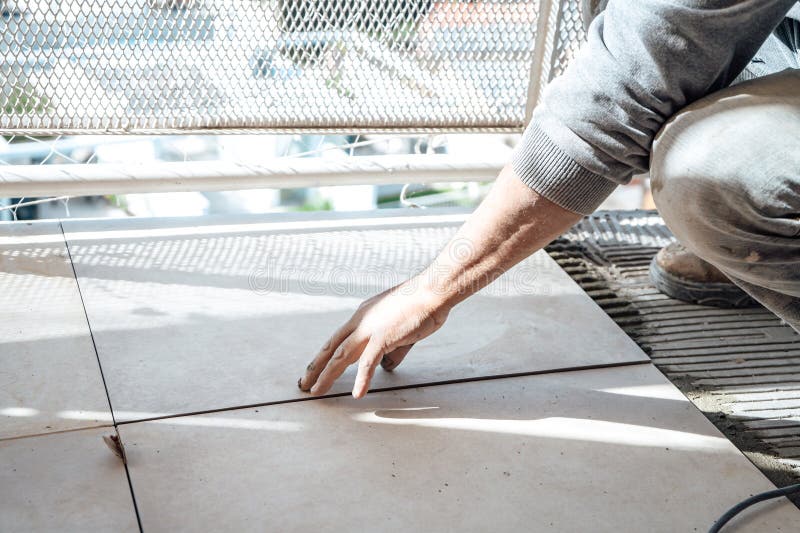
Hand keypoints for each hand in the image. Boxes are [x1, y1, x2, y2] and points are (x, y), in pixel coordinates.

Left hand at [298, 277, 450, 398]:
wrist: (434, 291)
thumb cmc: (422, 306)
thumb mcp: (402, 328)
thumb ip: (393, 349)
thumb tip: (387, 366)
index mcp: (364, 315)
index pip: (337, 339)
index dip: (323, 355)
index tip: (314, 368)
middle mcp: (361, 321)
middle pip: (331, 348)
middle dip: (315, 367)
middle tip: (303, 384)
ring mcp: (371, 328)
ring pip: (341, 356)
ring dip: (326, 375)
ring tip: (316, 391)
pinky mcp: (384, 336)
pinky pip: (368, 362)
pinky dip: (362, 379)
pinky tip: (358, 393)